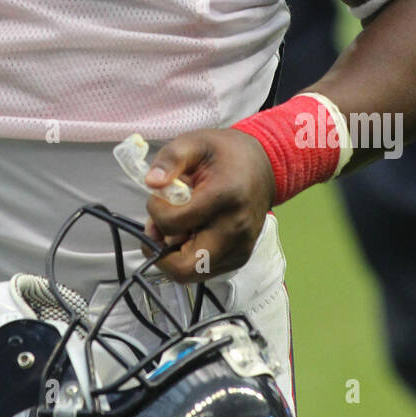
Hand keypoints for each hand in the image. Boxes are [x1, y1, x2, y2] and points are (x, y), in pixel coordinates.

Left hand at [142, 128, 275, 282]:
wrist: (264, 166)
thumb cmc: (225, 154)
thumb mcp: (194, 143)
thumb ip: (170, 160)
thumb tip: (151, 183)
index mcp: (223, 197)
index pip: (174, 224)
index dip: (155, 211)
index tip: (159, 196)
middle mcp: (234, 229)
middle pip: (184, 266)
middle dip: (160, 251)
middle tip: (157, 228)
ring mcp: (239, 248)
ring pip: (193, 273)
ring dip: (174, 255)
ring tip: (175, 227)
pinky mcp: (240, 257)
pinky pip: (205, 271)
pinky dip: (189, 257)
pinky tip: (190, 232)